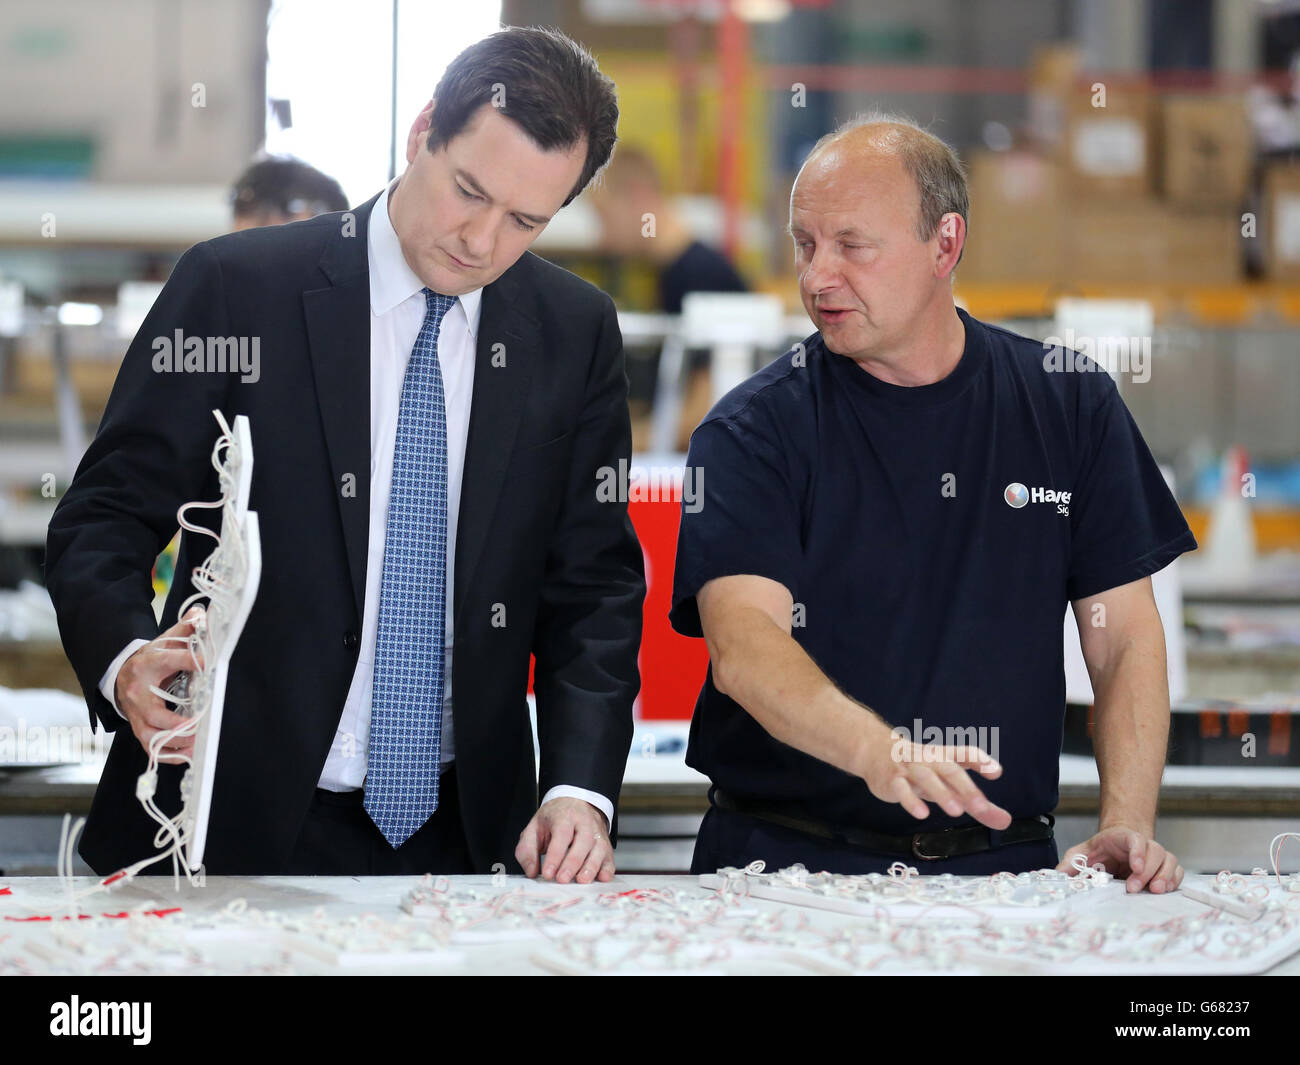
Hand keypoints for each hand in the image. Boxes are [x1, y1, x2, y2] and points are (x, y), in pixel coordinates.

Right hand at [115, 608, 205, 763]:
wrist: (122, 673)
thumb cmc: (152, 658)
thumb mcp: (166, 640)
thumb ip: (186, 628)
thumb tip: (202, 614)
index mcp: (149, 664)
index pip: (170, 661)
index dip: (191, 661)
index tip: (211, 664)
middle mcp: (139, 692)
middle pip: (155, 713)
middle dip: (178, 723)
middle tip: (202, 725)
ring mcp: (136, 714)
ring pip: (151, 735)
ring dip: (174, 743)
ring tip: (198, 746)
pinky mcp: (137, 727)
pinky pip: (150, 746)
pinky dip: (168, 754)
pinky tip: (187, 757)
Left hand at [515, 797, 612, 883]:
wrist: (575, 802)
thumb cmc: (553, 819)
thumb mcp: (534, 828)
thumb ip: (527, 850)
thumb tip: (532, 872)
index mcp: (564, 816)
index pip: (562, 834)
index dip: (555, 855)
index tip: (547, 873)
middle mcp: (584, 823)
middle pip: (583, 841)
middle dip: (573, 862)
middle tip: (562, 879)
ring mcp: (597, 833)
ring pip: (599, 848)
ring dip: (592, 866)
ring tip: (581, 880)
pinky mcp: (606, 844)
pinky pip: (609, 857)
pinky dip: (607, 868)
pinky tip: (601, 878)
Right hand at [858, 723, 1010, 830]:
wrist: (875, 749)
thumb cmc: (920, 767)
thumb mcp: (947, 782)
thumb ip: (976, 802)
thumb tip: (1005, 822)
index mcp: (945, 756)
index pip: (965, 754)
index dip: (980, 761)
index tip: (996, 772)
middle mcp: (930, 759)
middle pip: (950, 770)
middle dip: (966, 788)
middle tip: (982, 807)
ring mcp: (909, 768)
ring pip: (926, 778)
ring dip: (942, 793)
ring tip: (957, 811)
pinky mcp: (891, 780)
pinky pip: (901, 789)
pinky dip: (911, 800)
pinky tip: (922, 814)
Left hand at [1058, 824, 1182, 893]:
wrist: (1116, 845)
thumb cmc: (1100, 850)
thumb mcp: (1082, 853)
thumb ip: (1070, 863)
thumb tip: (1056, 875)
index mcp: (1122, 837)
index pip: (1135, 839)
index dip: (1138, 851)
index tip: (1135, 866)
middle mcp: (1143, 845)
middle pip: (1155, 851)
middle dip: (1147, 871)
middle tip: (1135, 887)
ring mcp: (1156, 856)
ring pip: (1169, 860)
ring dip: (1164, 876)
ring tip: (1154, 891)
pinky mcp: (1164, 867)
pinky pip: (1177, 870)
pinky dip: (1174, 880)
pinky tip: (1165, 890)